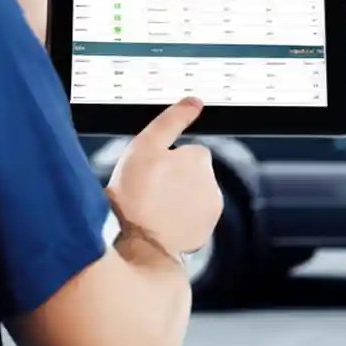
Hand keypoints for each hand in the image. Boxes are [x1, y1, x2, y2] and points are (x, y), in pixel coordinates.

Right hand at [105, 98, 222, 255]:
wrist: (140, 245)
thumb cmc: (135, 195)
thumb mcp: (144, 148)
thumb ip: (171, 121)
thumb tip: (195, 101)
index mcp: (197, 157)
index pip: (185, 151)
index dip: (163, 160)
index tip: (150, 174)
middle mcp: (210, 180)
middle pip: (191, 173)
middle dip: (175, 178)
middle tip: (149, 191)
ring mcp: (211, 206)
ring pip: (193, 194)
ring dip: (180, 197)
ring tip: (154, 209)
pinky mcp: (207, 227)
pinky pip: (195, 215)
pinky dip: (184, 217)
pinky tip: (164, 222)